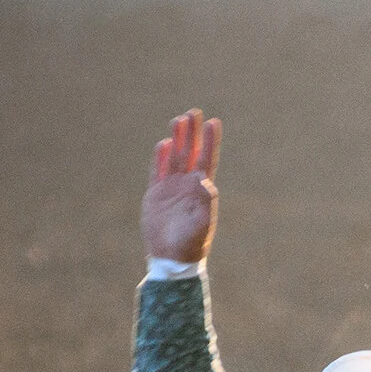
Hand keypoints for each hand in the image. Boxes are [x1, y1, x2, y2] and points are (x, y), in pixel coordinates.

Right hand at [142, 109, 221, 263]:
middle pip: (191, 153)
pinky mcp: (156, 194)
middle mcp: (187, 186)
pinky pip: (158, 170)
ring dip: (178, 139)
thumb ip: (205, 204)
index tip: (214, 123)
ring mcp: (171, 188)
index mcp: (201, 191)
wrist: (171, 259)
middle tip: (194, 112)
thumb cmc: (190, 245)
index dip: (210, 141)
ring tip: (180, 120)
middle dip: (193, 133)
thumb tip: (205, 181)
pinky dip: (160, 157)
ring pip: (175, 157)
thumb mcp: (201, 225)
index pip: (207, 160)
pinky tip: (164, 143)